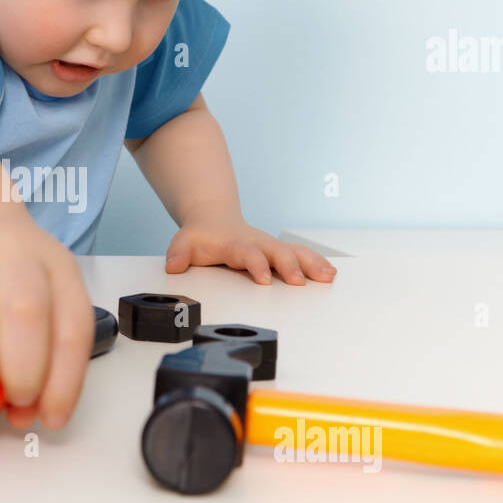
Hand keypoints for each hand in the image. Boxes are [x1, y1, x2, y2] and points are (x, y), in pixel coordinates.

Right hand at [0, 205, 95, 433]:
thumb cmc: (1, 268)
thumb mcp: (39, 291)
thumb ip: (39, 348)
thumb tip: (21, 414)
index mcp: (54, 268)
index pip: (72, 327)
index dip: (64, 383)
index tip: (49, 420)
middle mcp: (10, 257)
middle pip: (23, 313)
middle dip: (20, 375)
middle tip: (10, 409)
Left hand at [164, 213, 336, 284]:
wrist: (214, 220)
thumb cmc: (201, 237)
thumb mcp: (183, 244)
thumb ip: (178, 255)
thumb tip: (173, 266)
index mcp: (235, 244)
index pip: (248, 254)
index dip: (256, 265)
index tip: (264, 280)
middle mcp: (257, 243)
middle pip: (277, 252)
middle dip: (290, 266)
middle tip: (300, 282)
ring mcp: (270, 246)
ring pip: (294, 252)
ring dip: (311, 264)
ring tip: (327, 276)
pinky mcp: (279, 250)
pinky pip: (301, 255)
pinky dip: (316, 263)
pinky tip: (330, 274)